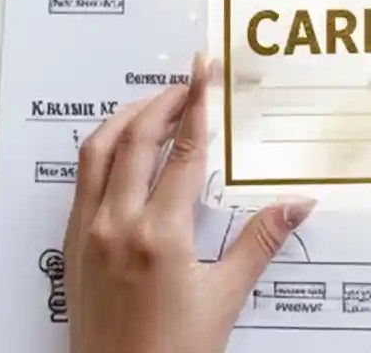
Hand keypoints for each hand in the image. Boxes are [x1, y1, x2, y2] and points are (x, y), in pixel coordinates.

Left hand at [64, 54, 315, 352]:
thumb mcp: (226, 298)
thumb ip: (260, 242)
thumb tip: (297, 205)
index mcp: (159, 235)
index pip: (182, 152)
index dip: (196, 105)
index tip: (203, 73)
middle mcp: (116, 226)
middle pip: (136, 140)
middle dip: (162, 102)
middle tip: (186, 84)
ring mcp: (88, 234)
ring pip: (98, 152)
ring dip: (126, 120)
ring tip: (152, 106)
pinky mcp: (73, 247)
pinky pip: (82, 181)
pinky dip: (103, 151)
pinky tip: (120, 152)